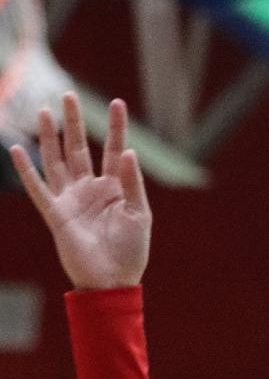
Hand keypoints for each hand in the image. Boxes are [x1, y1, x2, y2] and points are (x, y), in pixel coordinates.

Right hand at [9, 94, 150, 289]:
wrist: (112, 282)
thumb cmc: (131, 251)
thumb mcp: (140, 214)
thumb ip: (132, 183)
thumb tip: (127, 151)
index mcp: (114, 189)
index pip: (114, 150)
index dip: (116, 127)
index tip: (118, 103)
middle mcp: (90, 190)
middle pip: (79, 149)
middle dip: (74, 123)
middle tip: (69, 95)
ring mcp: (71, 200)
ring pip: (57, 161)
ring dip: (50, 137)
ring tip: (44, 111)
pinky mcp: (56, 215)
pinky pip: (38, 189)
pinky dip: (27, 170)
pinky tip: (18, 149)